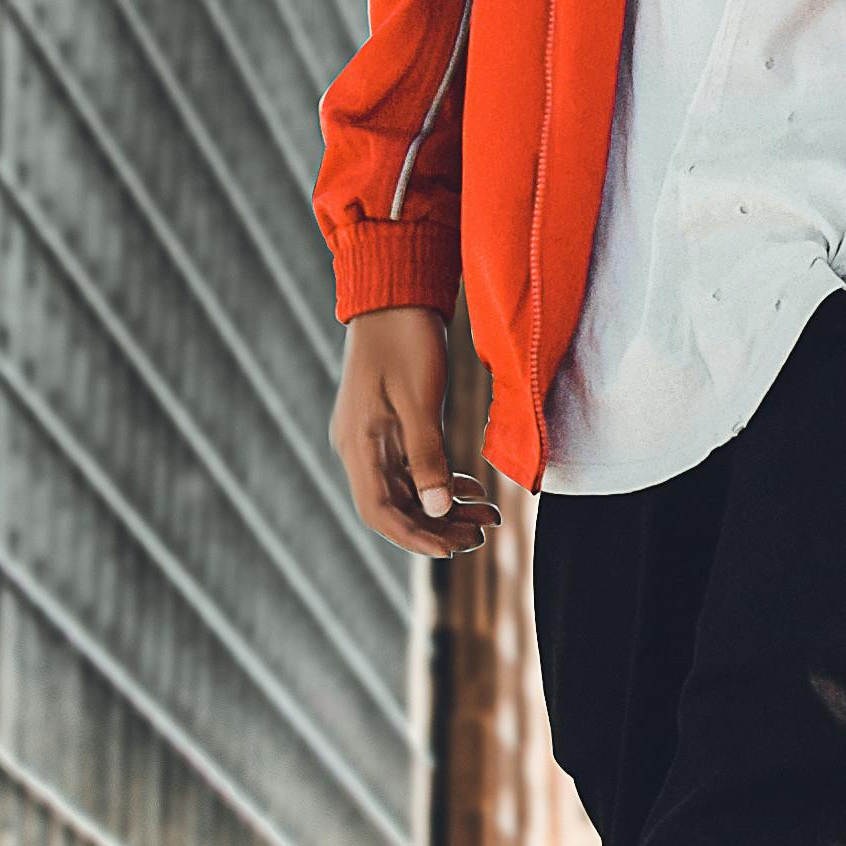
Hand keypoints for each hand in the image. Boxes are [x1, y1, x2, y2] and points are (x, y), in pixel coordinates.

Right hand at [333, 307, 502, 561]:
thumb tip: (437, 510)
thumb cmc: (405, 339)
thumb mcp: (419, 398)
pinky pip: (414, 470)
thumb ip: (427, 454)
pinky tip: (472, 489)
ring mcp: (374, 439)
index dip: (415, 537)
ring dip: (445, 508)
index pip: (379, 512)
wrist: (396, 296)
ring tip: (487, 516)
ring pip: (408, 492)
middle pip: (395, 508)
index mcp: (358, 445)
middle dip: (438, 527)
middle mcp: (360, 448)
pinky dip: (442, 483)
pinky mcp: (391, 428)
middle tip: (482, 535)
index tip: (453, 550)